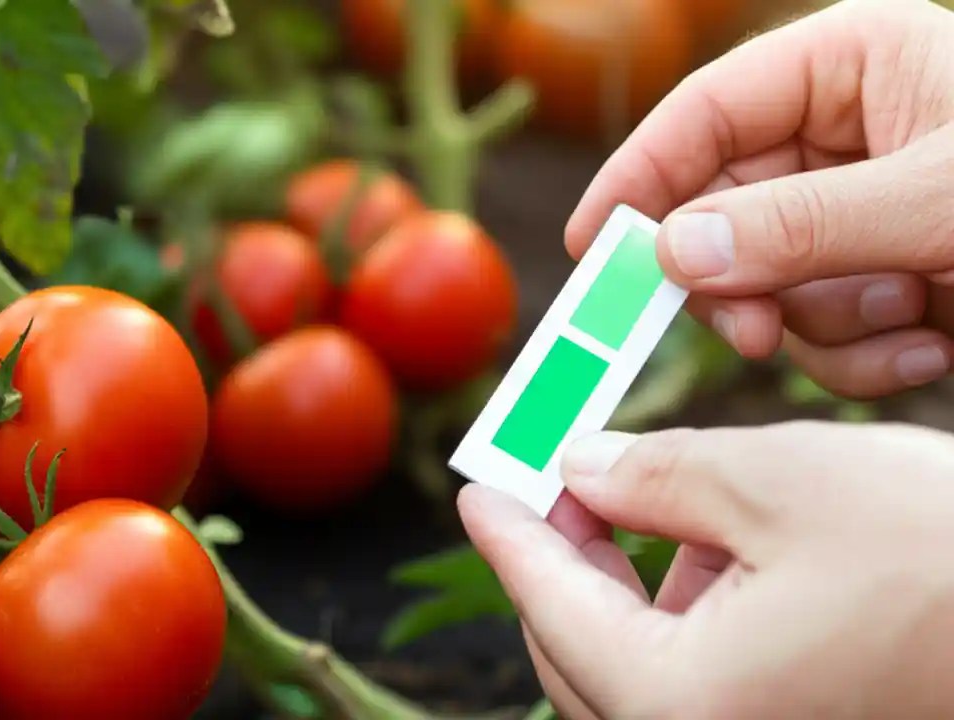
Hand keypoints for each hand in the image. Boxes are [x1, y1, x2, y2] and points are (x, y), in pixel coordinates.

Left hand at [459, 421, 953, 718]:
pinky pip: (696, 683)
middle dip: (561, 556)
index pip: (548, 603)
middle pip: (577, 647)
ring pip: (633, 667)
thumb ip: (650, 477)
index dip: (508, 531)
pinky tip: (720, 556)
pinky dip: (683, 616)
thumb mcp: (776, 484)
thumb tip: (580, 469)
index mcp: (679, 700)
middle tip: (561, 475)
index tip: (480, 483)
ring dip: (625, 584)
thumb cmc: (938, 556)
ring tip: (655, 504)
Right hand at [566, 0, 953, 398]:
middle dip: (741, 278)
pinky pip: (826, 328)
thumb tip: (675, 251)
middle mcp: (849, 136)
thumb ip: (802, 221)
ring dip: (824, 324)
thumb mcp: (943, 196)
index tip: (595, 248)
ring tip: (912, 321)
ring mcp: (867, 214)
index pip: (706, 113)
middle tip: (741, 330)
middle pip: (725, 209)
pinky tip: (939, 341)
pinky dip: (869, 354)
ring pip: (770, 283)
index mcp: (855, 65)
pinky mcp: (893, 280)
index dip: (641, 177)